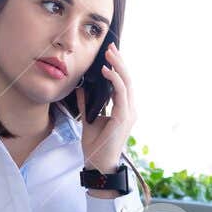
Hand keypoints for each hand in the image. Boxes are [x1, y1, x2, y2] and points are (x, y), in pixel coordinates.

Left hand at [76, 42, 135, 174]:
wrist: (98, 164)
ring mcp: (129, 113)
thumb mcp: (88, 119)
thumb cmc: (95, 146)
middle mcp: (130, 109)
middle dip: (119, 61)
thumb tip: (81, 87)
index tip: (110, 53)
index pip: (124, 83)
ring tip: (109, 53)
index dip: (118, 67)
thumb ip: (87, 103)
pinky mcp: (123, 117)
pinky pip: (121, 93)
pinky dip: (114, 80)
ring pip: (127, 82)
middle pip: (128, 79)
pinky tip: (105, 71)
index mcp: (124, 109)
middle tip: (110, 46)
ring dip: (118, 66)